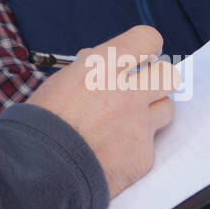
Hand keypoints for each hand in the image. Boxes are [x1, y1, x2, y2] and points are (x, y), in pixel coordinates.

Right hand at [26, 25, 177, 198]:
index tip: (139, 59)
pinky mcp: (143, 155)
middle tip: (139, 90)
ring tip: (123, 124)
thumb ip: (90, 70)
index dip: (145, 49)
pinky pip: (149, 145)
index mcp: (104, 66)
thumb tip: (100, 63)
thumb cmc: (44, 121)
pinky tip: (111, 153)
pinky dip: (134, 147)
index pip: (148, 40)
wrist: (42, 168)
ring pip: (166, 109)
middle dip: (156, 81)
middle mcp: (128, 91)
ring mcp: (139, 124)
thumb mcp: (62, 81)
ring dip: (149, 113)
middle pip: (168, 75)